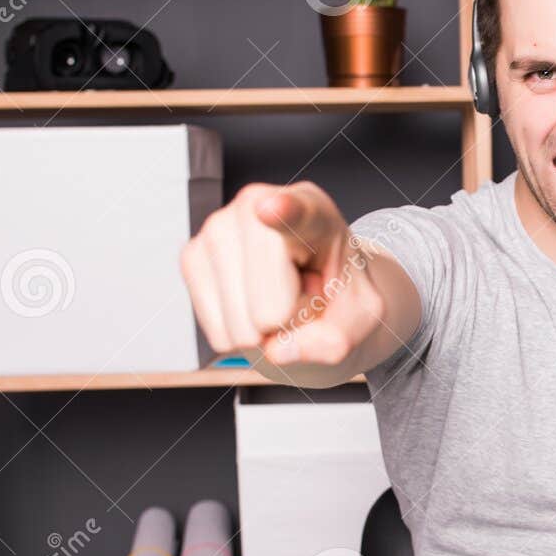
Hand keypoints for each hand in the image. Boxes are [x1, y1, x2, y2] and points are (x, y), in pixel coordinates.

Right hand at [179, 180, 383, 366]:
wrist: (315, 285)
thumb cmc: (339, 290)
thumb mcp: (362, 317)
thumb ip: (335, 339)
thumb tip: (276, 350)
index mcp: (312, 210)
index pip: (295, 213)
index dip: (282, 213)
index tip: (270, 209)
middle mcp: (255, 205)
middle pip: (269, 307)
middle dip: (290, 322)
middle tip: (304, 294)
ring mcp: (217, 229)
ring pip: (241, 325)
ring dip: (265, 330)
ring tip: (282, 297)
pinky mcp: (192, 258)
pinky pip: (219, 332)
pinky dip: (241, 334)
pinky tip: (254, 303)